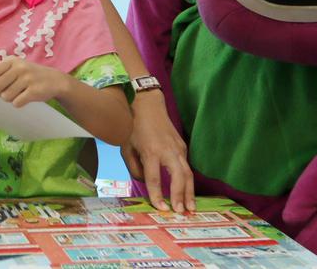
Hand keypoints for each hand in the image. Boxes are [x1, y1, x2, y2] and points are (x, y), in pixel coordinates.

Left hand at [0, 58, 69, 106]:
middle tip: (3, 94)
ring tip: (16, 95)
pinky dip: (18, 103)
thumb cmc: (31, 75)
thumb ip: (3, 71)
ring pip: (6, 96)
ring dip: (8, 99)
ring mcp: (28, 79)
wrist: (56, 80)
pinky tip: (23, 99)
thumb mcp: (18, 67)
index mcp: (12, 61)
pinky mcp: (34, 91)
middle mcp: (20, 68)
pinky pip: (17, 102)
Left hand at [121, 92, 194, 211]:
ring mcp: (177, 148)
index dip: (157, 195)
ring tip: (191, 207)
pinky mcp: (182, 146)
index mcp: (150, 151)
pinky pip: (187, 166)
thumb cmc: (133, 126)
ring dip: (190, 192)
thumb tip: (145, 183)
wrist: (147, 104)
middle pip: (178, 176)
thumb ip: (134, 168)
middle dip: (180, 196)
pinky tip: (188, 193)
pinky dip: (188, 181)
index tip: (160, 208)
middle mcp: (167, 150)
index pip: (154, 178)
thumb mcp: (126, 147)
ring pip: (188, 173)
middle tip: (181, 212)